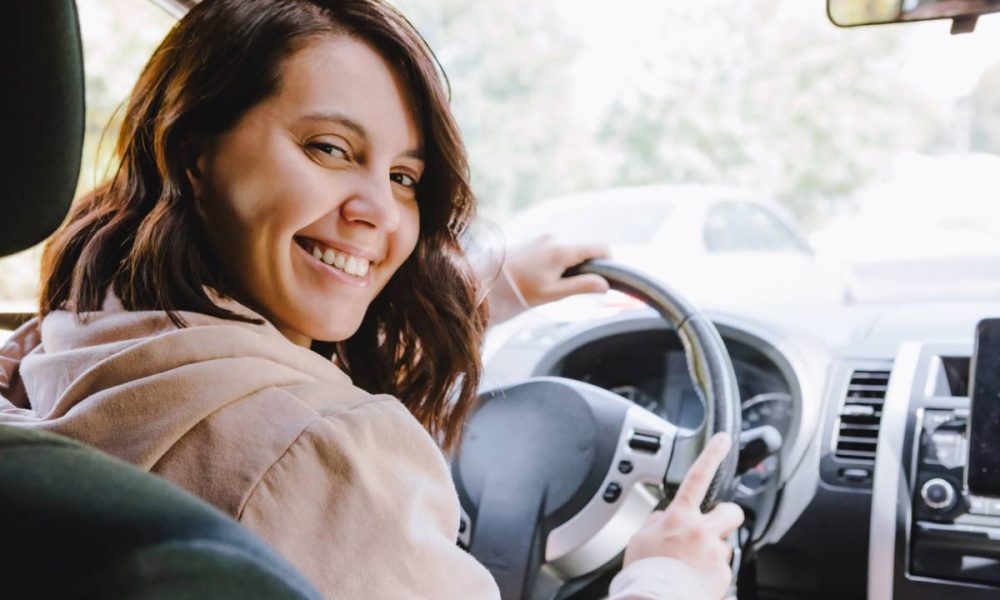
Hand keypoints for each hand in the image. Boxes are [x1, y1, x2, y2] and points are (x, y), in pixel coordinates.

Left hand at [504, 235, 609, 306]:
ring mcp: (544, 237)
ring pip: (570, 249)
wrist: (486, 280)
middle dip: (584, 267)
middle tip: (568, 288)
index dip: (609, 261)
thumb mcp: (552, 293)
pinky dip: (556, 261)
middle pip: (584, 249)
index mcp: (562, 250)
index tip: (607, 277)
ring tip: (549, 283)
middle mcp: (555, 238)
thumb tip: (605, 285)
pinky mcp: (535, 239)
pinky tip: (540, 276)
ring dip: (569, 265)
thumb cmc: (518, 289)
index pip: (600, 247)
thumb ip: (581, 286)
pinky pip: (556, 248)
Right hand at [624, 433, 743, 598]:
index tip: (723, 440)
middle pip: (730, 511)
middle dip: (725, 516)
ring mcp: (715, 554)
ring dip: (712, 549)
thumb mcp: (639, 539)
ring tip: (692, 564)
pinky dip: (711, 572)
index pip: (698, 476)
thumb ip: (655, 522)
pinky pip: (722, 567)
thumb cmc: (644, 574)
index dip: (712, 454)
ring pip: (725, 543)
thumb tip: (664, 517)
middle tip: (712, 526)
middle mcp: (701, 532)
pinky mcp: (724, 575)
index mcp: (679, 518)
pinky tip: (694, 578)